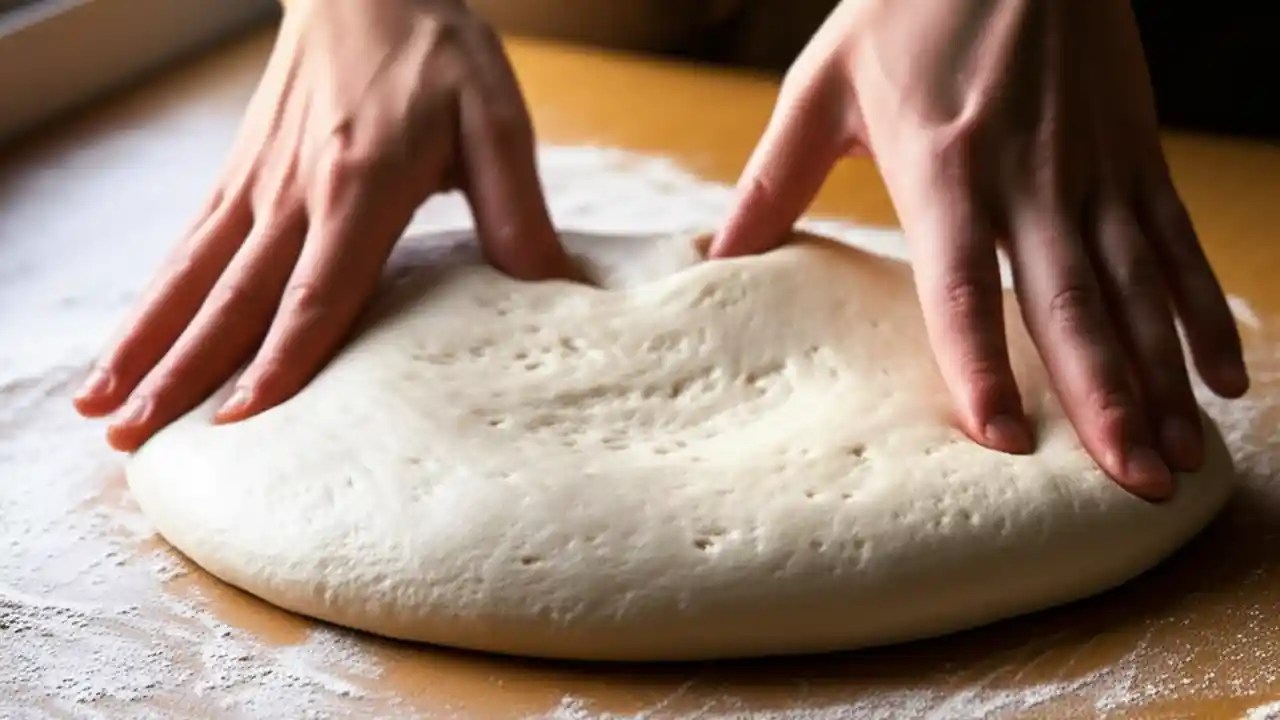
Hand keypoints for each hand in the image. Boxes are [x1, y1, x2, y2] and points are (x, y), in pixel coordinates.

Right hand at [74, 0, 572, 450]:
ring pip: (192, 276)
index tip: (239, 420)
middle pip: (233, 298)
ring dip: (146, 344)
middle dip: (182, 374)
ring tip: (103, 409)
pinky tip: (130, 339)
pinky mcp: (240, 173)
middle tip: (134, 441)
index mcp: (361, 186)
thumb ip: (517, 208)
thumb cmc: (438, 52)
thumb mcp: (496, 119)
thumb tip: (553, 288)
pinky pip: (188, 245)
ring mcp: (258, 183)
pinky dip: (153, 298)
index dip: (280, 360)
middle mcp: (295, 192)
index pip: (317, 291)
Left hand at [712, 0, 1247, 499]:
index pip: (963, 286)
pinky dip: (1203, 315)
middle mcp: (1029, 180)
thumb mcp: (823, 82)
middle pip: (1070, 305)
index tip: (1000, 441)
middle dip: (1104, 402)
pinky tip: (1223, 379)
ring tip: (1177, 460)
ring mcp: (1093, 170)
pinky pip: (1178, 247)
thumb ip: (775, 177)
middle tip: (1130, 485)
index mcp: (944, 166)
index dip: (982, 364)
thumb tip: (718, 255)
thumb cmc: (908, 4)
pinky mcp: (1135, 155)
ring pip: (1137, 291)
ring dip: (1160, 380)